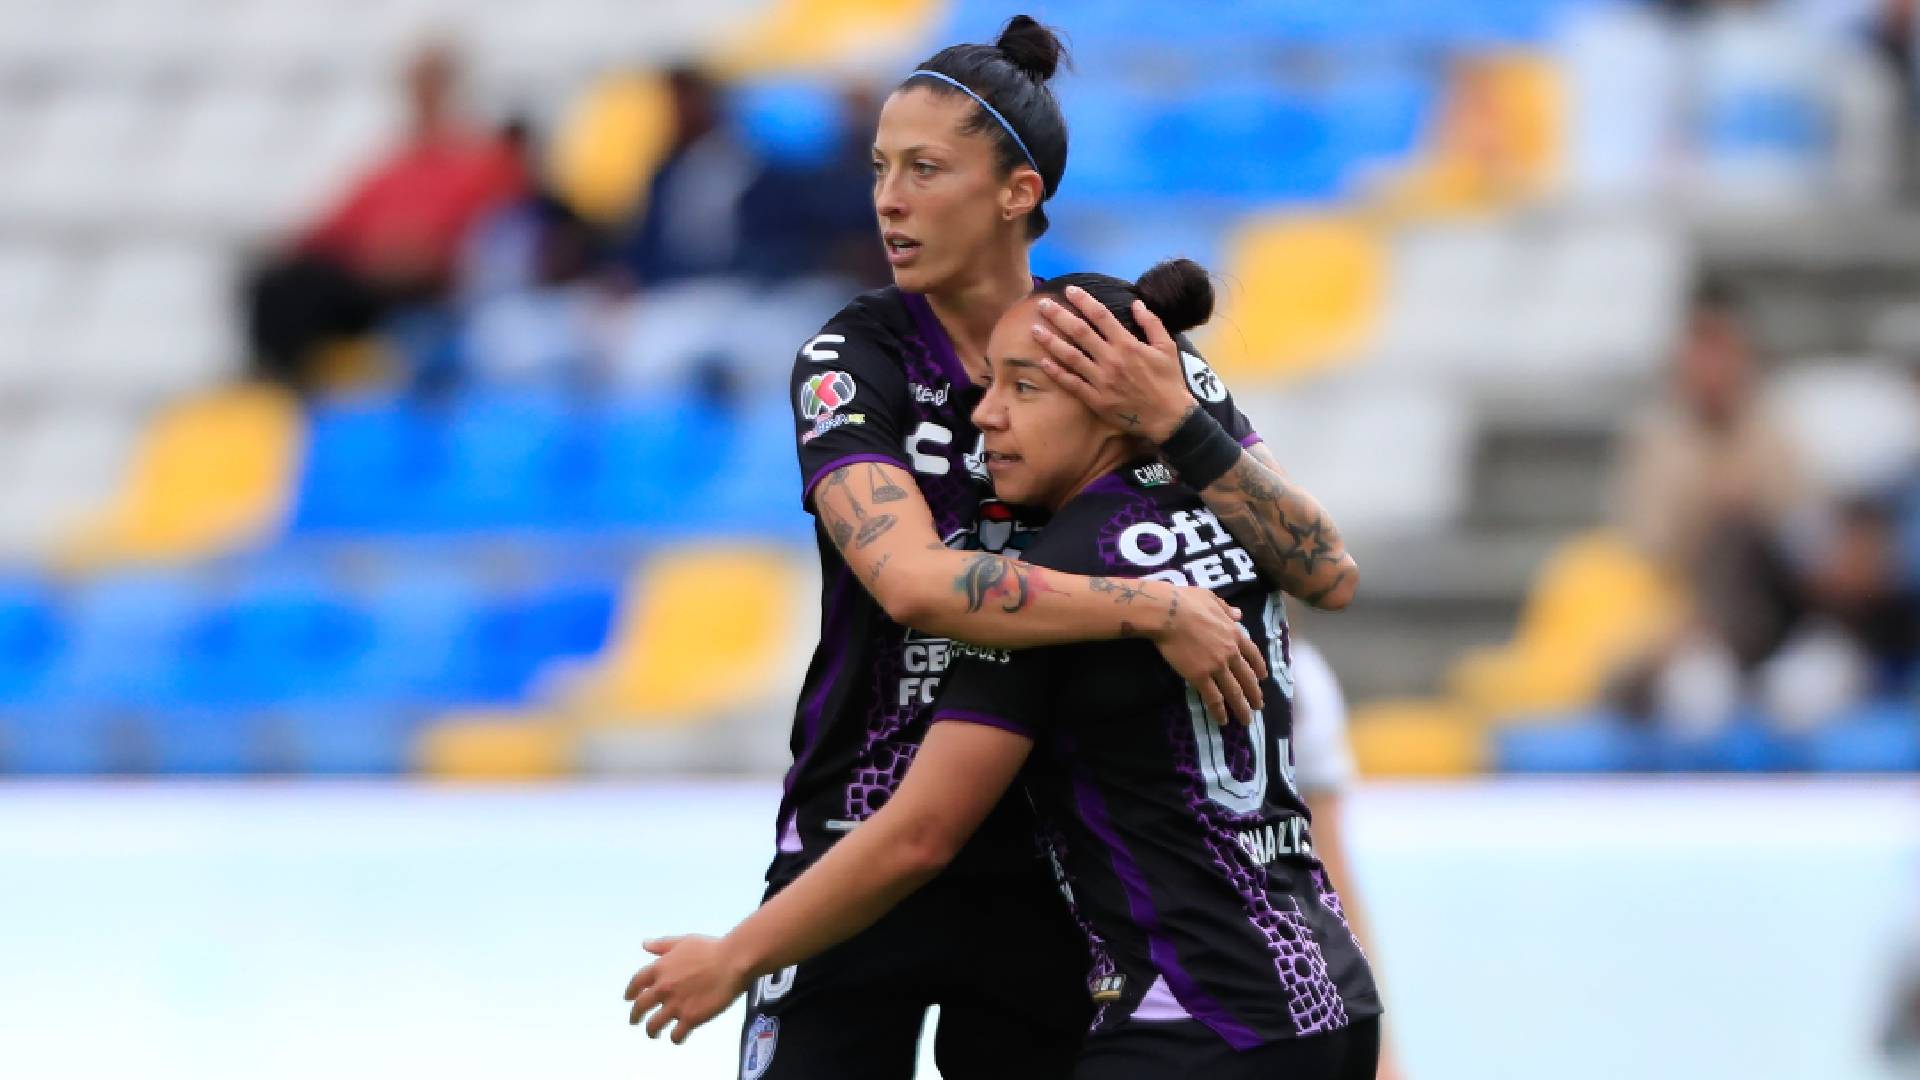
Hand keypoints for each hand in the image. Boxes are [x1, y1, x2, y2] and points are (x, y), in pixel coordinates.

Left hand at [624, 934, 751, 1043]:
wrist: (732, 962)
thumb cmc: (711, 949)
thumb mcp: (683, 942)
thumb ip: (662, 945)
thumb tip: (644, 945)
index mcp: (660, 968)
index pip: (636, 983)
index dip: (630, 992)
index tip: (628, 999)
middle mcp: (663, 988)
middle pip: (640, 1007)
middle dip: (635, 1016)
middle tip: (635, 1021)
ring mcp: (675, 1005)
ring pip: (653, 1025)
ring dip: (651, 1031)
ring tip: (653, 1034)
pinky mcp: (690, 1018)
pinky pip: (676, 1035)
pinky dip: (675, 1038)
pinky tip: (678, 1037)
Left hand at [1031, 287, 1195, 442]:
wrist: (1168, 417)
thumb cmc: (1168, 381)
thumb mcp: (1167, 347)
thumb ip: (1151, 323)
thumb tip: (1136, 303)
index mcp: (1128, 344)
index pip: (1101, 316)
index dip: (1084, 300)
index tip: (1069, 290)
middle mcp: (1111, 359)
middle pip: (1080, 332)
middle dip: (1059, 315)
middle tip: (1042, 304)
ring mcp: (1101, 380)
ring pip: (1071, 356)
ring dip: (1051, 341)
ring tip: (1034, 329)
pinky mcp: (1096, 399)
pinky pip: (1072, 383)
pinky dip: (1057, 372)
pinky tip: (1043, 361)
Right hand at [1149, 585, 1265, 725]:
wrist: (1169, 613)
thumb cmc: (1187, 601)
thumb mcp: (1212, 598)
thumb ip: (1227, 609)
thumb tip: (1239, 614)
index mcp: (1234, 634)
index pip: (1253, 654)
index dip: (1259, 667)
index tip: (1263, 677)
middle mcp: (1230, 653)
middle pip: (1247, 677)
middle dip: (1255, 694)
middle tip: (1259, 706)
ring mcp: (1216, 667)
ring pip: (1234, 692)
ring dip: (1242, 708)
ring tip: (1246, 720)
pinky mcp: (1200, 677)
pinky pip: (1213, 698)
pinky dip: (1219, 711)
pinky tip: (1222, 721)